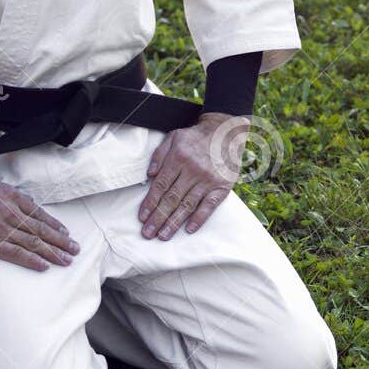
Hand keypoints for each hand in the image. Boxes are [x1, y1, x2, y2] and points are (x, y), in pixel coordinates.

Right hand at [0, 175, 78, 271]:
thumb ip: (10, 195)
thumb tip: (24, 202)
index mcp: (13, 199)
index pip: (40, 215)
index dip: (55, 225)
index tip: (66, 232)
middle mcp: (12, 214)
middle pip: (42, 231)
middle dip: (61, 241)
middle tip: (76, 249)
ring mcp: (2, 230)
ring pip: (34, 243)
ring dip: (53, 253)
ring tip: (67, 259)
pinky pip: (17, 254)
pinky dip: (32, 260)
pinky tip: (44, 266)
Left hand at [138, 112, 247, 239]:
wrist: (226, 132)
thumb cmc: (196, 137)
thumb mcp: (174, 137)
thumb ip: (159, 155)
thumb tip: (149, 175)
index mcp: (178, 158)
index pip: (160, 185)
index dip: (150, 203)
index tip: (142, 218)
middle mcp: (192, 170)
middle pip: (172, 198)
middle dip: (158, 218)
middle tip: (148, 233)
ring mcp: (208, 179)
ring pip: (188, 205)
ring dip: (174, 222)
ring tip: (163, 236)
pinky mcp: (222, 186)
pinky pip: (209, 206)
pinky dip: (199, 219)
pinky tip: (189, 229)